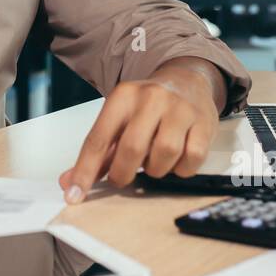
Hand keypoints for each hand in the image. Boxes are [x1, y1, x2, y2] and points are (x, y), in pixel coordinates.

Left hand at [59, 60, 222, 203]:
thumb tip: (70, 183)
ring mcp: (180, 109)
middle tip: (123, 177)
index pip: (98, 139)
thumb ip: (97, 152)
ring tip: (154, 161)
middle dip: (123, 173)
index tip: (75, 195)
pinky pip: (191, 159)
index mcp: (123, 96)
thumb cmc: (148, 106)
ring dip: (156, 169)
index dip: (85, 171)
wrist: (187, 79)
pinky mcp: (204, 122)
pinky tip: (176, 160)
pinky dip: (181, 169)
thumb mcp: (119, 119)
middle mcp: (151, 98)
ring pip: (164, 155)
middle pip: (132, 149)